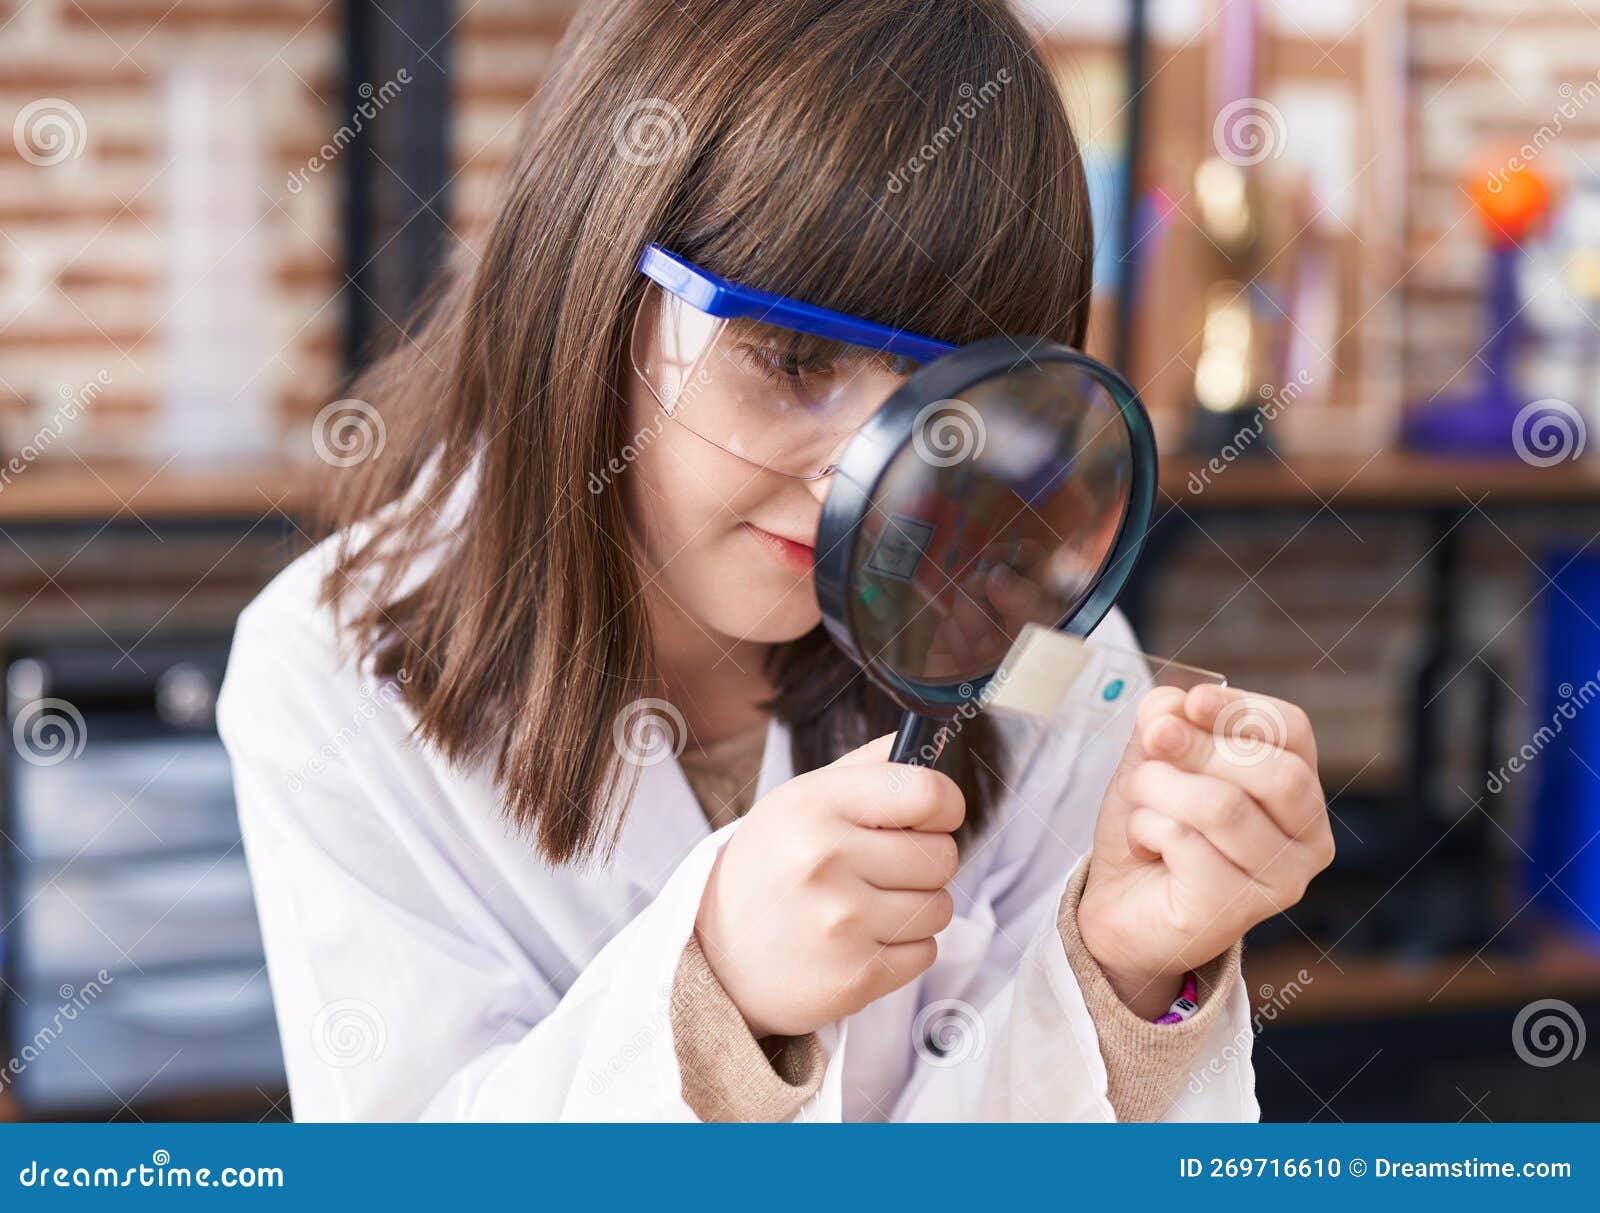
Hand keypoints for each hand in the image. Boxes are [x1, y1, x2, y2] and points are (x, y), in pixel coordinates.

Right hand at [695, 733, 962, 1037]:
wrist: (717, 955)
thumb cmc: (771, 867)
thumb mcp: (800, 801)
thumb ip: (866, 768)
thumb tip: (924, 742)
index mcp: (815, 805)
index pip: (927, 793)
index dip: (945, 805)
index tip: (933, 816)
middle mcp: (825, 859)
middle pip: (942, 855)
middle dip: (926, 861)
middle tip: (884, 868)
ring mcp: (841, 922)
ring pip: (940, 907)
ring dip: (917, 907)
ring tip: (870, 906)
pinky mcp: (854, 975)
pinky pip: (926, 952)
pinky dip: (905, 949)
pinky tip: (863, 941)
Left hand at [1078, 684, 1333, 1018]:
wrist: (1120, 904)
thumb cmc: (1153, 828)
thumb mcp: (1155, 760)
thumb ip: (1166, 723)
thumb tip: (1170, 704)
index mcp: (1298, 791)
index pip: (1292, 732)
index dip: (1242, 709)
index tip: (1194, 701)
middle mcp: (1307, 839)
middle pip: (1270, 771)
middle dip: (1198, 747)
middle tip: (1153, 742)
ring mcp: (1279, 881)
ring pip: (1222, 806)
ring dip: (1160, 788)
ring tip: (1140, 799)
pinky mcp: (1234, 910)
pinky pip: (1184, 842)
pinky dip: (1145, 828)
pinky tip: (1143, 843)